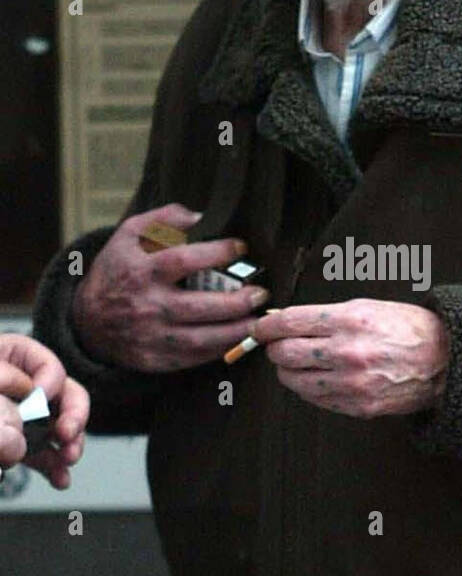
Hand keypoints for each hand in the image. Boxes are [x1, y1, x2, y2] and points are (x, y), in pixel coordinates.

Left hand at [0, 335, 89, 488]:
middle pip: (64, 395)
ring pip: (59, 427)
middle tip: (67, 434)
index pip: (46, 364)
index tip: (40, 402)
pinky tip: (60, 479)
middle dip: (73, 417)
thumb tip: (18, 443)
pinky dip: (53, 467)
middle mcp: (21, 385)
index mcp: (9, 356)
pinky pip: (42, 453)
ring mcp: (21, 416)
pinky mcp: (16, 442)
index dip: (50, 384)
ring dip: (69, 445)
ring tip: (67, 459)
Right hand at [72, 203, 269, 372]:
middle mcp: (147, 306)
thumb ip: (162, 220)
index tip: (240, 247)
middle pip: (198, 306)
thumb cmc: (116, 271)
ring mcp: (151, 336)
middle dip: (235, 301)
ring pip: (201, 339)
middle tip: (260, 292)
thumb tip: (199, 216)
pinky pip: (194, 359)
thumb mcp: (128, 236)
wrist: (87, 321)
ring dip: (234, 331)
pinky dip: (220, 350)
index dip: (215, 253)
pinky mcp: (156, 359)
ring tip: (258, 320)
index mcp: (141, 271)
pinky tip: (237, 338)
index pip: (183, 260)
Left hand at [252, 298, 449, 417]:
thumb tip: (287, 321)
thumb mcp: (368, 307)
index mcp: (350, 320)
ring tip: (296, 363)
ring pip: (295, 380)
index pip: (289, 324)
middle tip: (277, 346)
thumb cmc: (409, 330)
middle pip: (285, 354)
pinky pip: (316, 399)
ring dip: (288, 371)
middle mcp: (348, 352)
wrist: (445, 361)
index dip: (267, 327)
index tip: (261, 329)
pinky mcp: (358, 405)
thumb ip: (326, 315)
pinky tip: (317, 378)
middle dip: (275, 349)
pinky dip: (308, 389)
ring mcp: (352, 383)